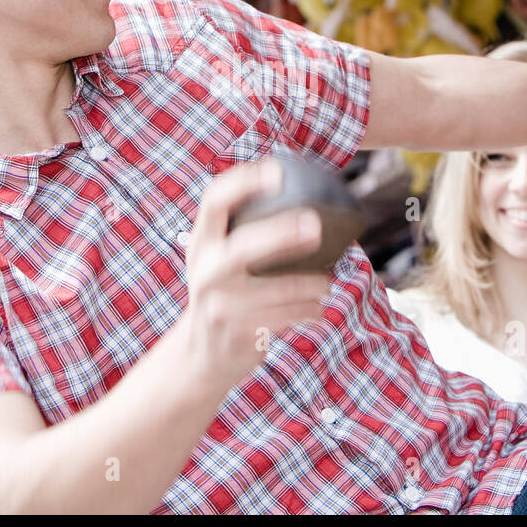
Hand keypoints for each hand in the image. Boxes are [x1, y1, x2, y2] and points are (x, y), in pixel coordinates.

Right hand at [181, 159, 333, 388]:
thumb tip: (300, 195)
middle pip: (245, 246)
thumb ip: (240, 232)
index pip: (214, 201)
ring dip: (312, 284)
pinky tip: (318, 309)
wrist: (200, 355)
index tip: (277, 171)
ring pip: (279, 288)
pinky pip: (287, 316)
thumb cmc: (223, 293)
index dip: (243, 181)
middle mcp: (206, 272)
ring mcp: (220, 305)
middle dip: (282, 233)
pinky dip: (310, 311)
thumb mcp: (215, 260)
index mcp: (201, 244)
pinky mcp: (239, 332)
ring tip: (326, 283)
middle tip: (315, 225)